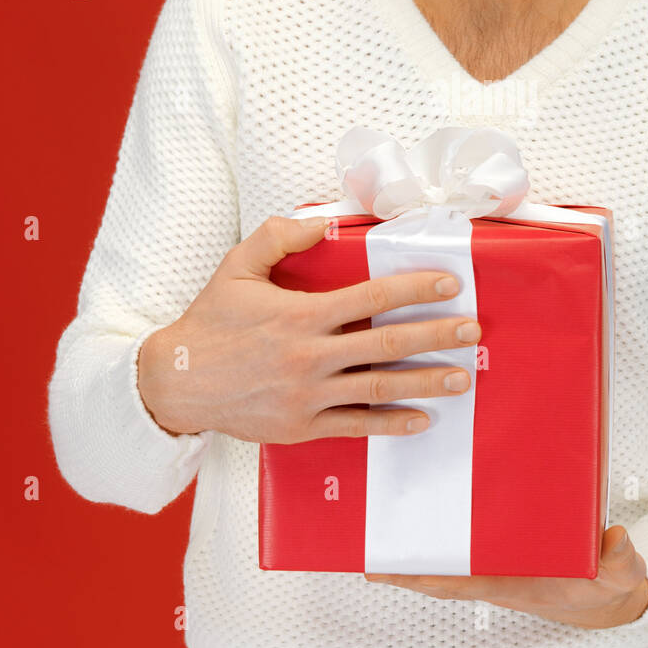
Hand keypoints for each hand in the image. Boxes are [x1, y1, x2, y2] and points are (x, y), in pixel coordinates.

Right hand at [136, 213, 481, 443]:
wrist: (175, 383)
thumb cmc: (210, 323)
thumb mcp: (237, 267)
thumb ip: (279, 237)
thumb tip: (323, 221)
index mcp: (301, 315)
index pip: (372, 296)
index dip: (415, 287)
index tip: (450, 283)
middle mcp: (309, 356)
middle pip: (387, 343)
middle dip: (436, 335)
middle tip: (472, 331)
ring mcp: (307, 395)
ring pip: (379, 388)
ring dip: (425, 382)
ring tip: (461, 378)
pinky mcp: (301, 427)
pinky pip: (355, 427)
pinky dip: (391, 425)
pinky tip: (421, 420)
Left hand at [364, 524, 647, 628]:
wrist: (613, 589)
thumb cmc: (607, 580)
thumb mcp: (620, 572)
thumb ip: (619, 560)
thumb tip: (613, 541)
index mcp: (513, 583)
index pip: (458, 582)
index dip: (419, 577)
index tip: (383, 571)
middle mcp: (497, 572)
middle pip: (439, 570)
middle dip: (401, 563)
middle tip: (362, 548)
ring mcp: (499, 562)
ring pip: (448, 554)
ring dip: (416, 545)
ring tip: (380, 522)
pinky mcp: (506, 547)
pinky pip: (466, 541)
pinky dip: (443, 532)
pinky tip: (427, 509)